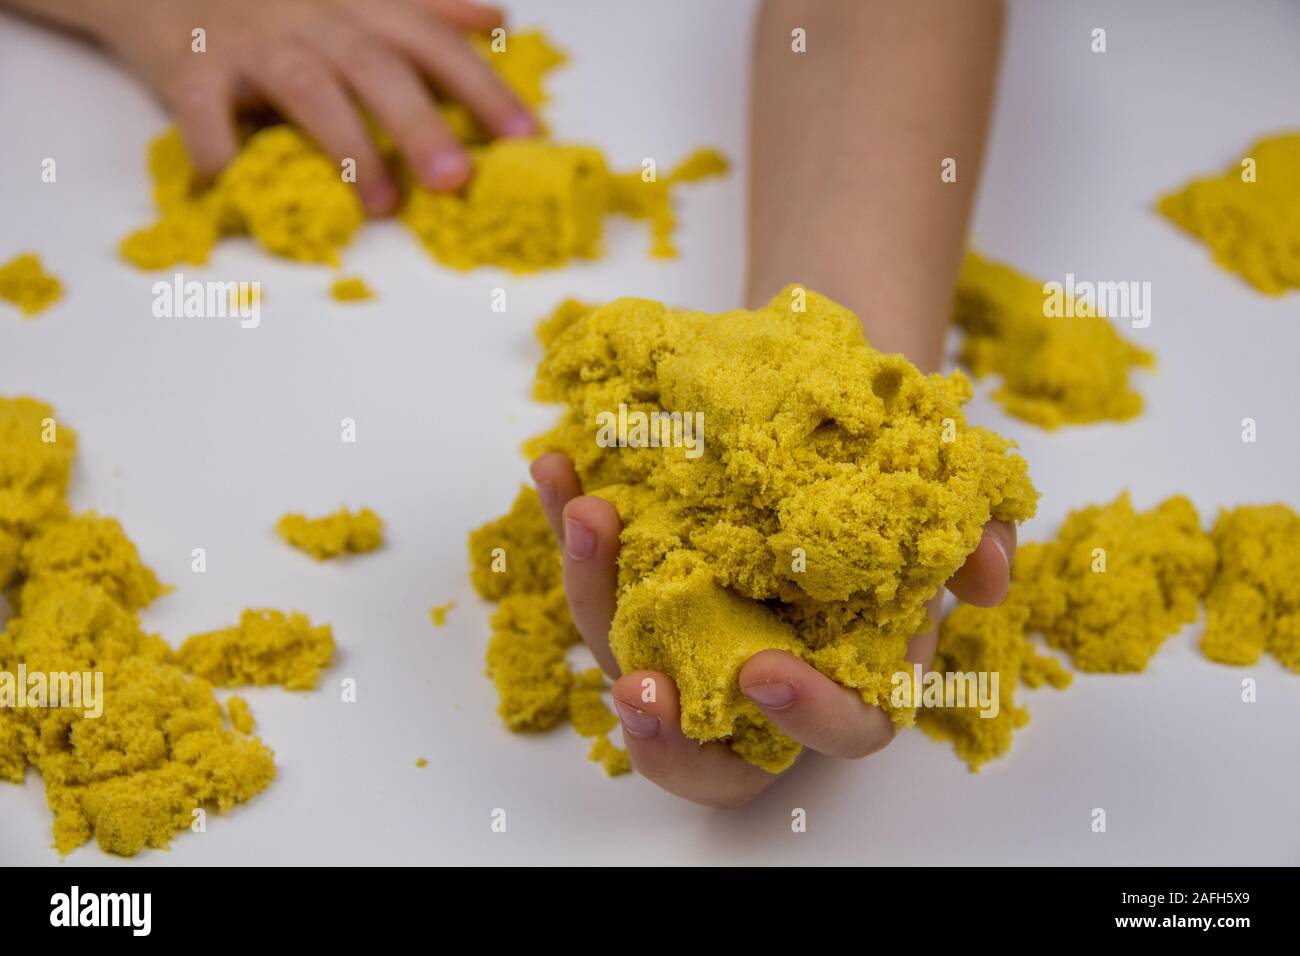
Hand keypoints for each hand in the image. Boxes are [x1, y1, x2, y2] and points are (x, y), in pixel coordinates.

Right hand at [83, 0, 537, 213]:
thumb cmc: (281, 1)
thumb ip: (426, 11)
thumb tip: (497, 19)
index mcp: (365, 9)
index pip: (436, 46)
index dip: (483, 88)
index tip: (527, 136)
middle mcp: (317, 22)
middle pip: (378, 69)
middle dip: (421, 123)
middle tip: (455, 180)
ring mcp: (255, 44)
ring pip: (308, 88)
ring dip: (347, 146)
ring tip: (380, 205)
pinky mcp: (191, 68)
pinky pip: (203, 108)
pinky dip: (217, 145)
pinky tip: (233, 182)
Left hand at [530, 451, 1015, 807]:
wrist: (831, 416)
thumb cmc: (893, 471)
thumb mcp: (949, 494)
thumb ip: (978, 535)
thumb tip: (989, 576)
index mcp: (850, 664)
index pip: (843, 729)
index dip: (809, 718)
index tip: (763, 673)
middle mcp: (762, 666)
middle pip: (708, 742)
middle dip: (666, 737)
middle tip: (637, 688)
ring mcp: (694, 628)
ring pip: (631, 651)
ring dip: (597, 593)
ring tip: (586, 512)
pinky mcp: (641, 581)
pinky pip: (598, 573)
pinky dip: (573, 525)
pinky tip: (558, 468)